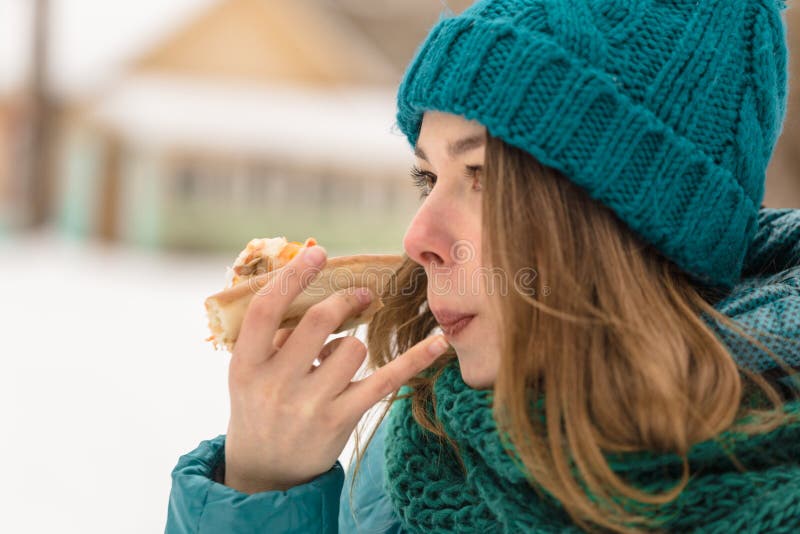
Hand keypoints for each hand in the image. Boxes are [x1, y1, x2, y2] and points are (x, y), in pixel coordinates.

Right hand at [223, 245, 448, 493]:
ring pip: (351, 348)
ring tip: (335, 362)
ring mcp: (309, 405)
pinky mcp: (340, 420)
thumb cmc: (260, 406)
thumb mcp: (249, 372)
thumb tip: (315, 290)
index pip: (267, 310)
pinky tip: (438, 343)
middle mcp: (275, 384)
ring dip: (352, 345)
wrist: (265, 473)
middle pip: (318, 321)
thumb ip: (273, 336)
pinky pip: (384, 380)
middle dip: (343, 301)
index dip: (293, 277)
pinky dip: (414, 359)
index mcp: (246, 365)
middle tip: (359, 295)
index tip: (319, 253)